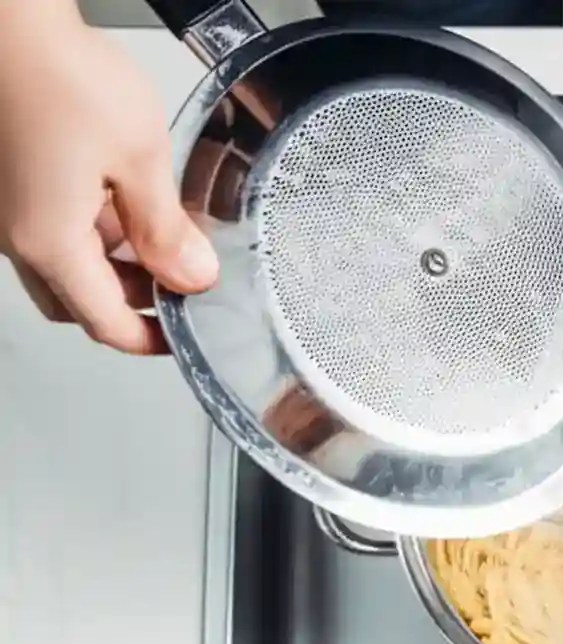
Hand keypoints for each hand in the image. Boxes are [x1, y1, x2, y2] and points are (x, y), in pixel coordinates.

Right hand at [0, 4, 217, 353]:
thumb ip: (167, 227)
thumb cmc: (63, 76)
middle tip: (180, 290)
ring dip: (112, 266)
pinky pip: (50, 226)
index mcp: (49, 243)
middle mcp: (17, 235)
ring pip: (63, 263)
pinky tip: (129, 203)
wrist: (7, 24)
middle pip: (78, 300)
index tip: (185, 335)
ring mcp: (7, 208)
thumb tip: (191, 276)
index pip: (105, 323)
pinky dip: (92, 232)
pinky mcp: (8, 181)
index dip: (150, 339)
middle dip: (131, 305)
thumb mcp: (140, 159)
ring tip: (166, 242)